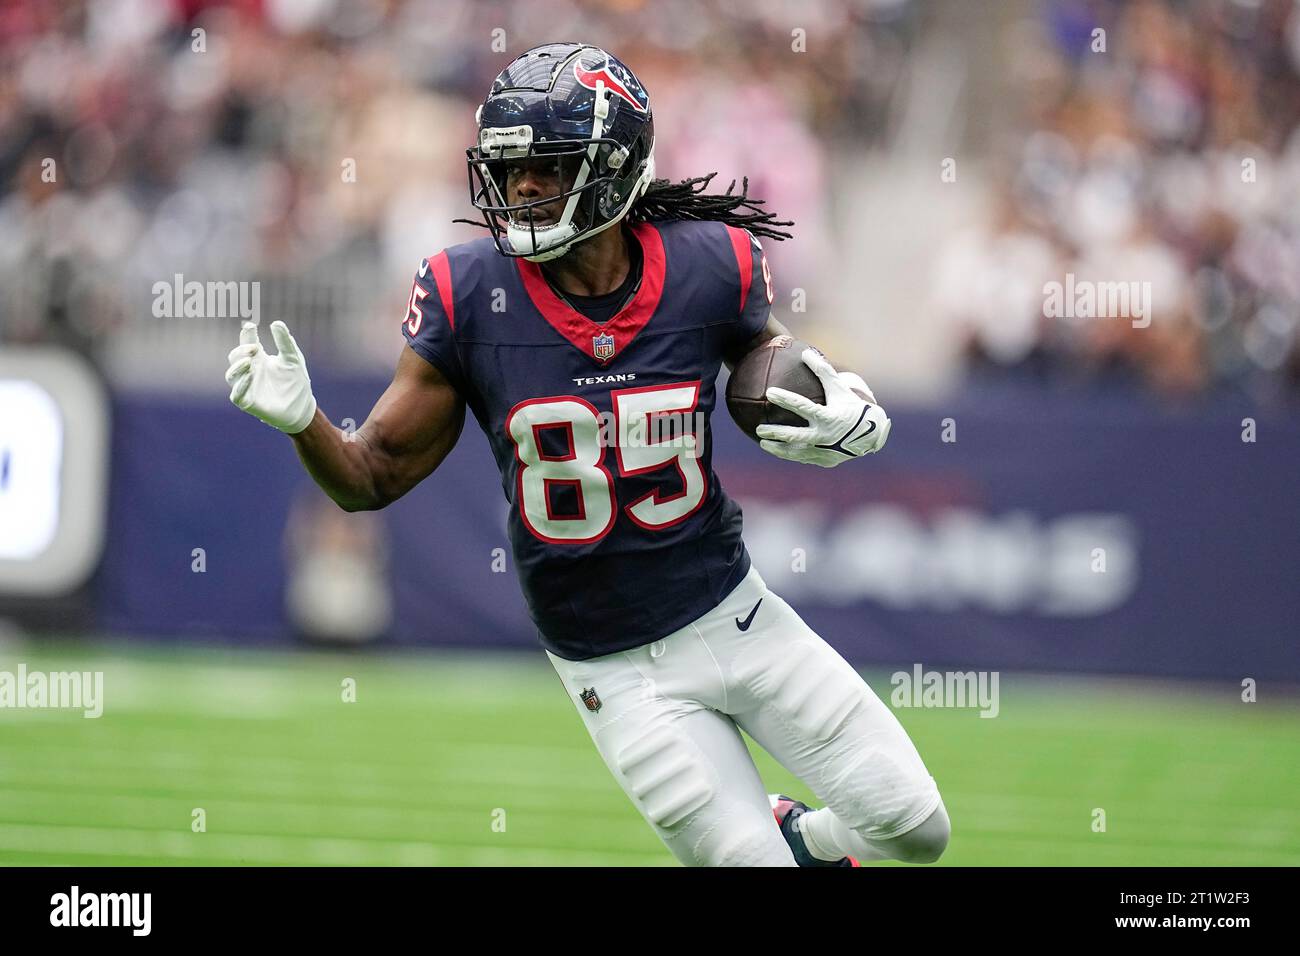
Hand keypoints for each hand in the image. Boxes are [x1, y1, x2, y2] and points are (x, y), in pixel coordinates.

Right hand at [225, 320, 317, 433]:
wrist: (303, 407)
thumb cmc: (296, 382)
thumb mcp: (293, 358)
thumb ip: (285, 342)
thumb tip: (276, 322)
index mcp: (259, 359)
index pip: (247, 343)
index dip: (246, 334)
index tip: (251, 326)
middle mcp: (250, 371)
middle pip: (235, 357)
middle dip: (241, 350)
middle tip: (255, 348)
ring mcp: (248, 387)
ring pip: (231, 375)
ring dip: (237, 367)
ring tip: (248, 361)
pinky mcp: (248, 402)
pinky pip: (236, 394)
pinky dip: (240, 385)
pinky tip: (249, 377)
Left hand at [756, 348, 890, 466]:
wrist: (872, 434)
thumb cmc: (852, 406)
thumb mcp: (839, 388)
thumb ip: (823, 371)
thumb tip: (805, 353)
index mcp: (828, 416)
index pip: (803, 406)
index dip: (785, 399)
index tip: (770, 392)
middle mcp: (825, 436)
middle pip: (795, 436)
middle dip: (775, 433)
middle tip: (759, 428)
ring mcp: (825, 451)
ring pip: (796, 452)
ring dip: (778, 449)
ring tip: (763, 442)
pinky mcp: (825, 461)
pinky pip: (804, 457)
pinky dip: (790, 454)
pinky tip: (779, 450)